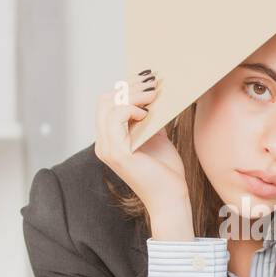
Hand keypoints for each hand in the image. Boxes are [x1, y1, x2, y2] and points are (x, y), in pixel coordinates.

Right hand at [94, 70, 194, 238]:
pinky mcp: (117, 153)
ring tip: (154, 93)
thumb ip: (150, 118)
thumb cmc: (166, 171)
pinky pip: (117, 117)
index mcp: (110, 140)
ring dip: (133, 94)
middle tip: (153, 81)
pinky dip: (132, 108)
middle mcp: (104, 143)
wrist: (171, 198)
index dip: (126, 88)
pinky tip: (148, 113)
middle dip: (130, 87)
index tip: (148, 79)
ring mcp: (107, 148)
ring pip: (109, 105)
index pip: (108, 104)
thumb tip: (154, 93)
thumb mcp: (157, 136)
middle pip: (105, 100)